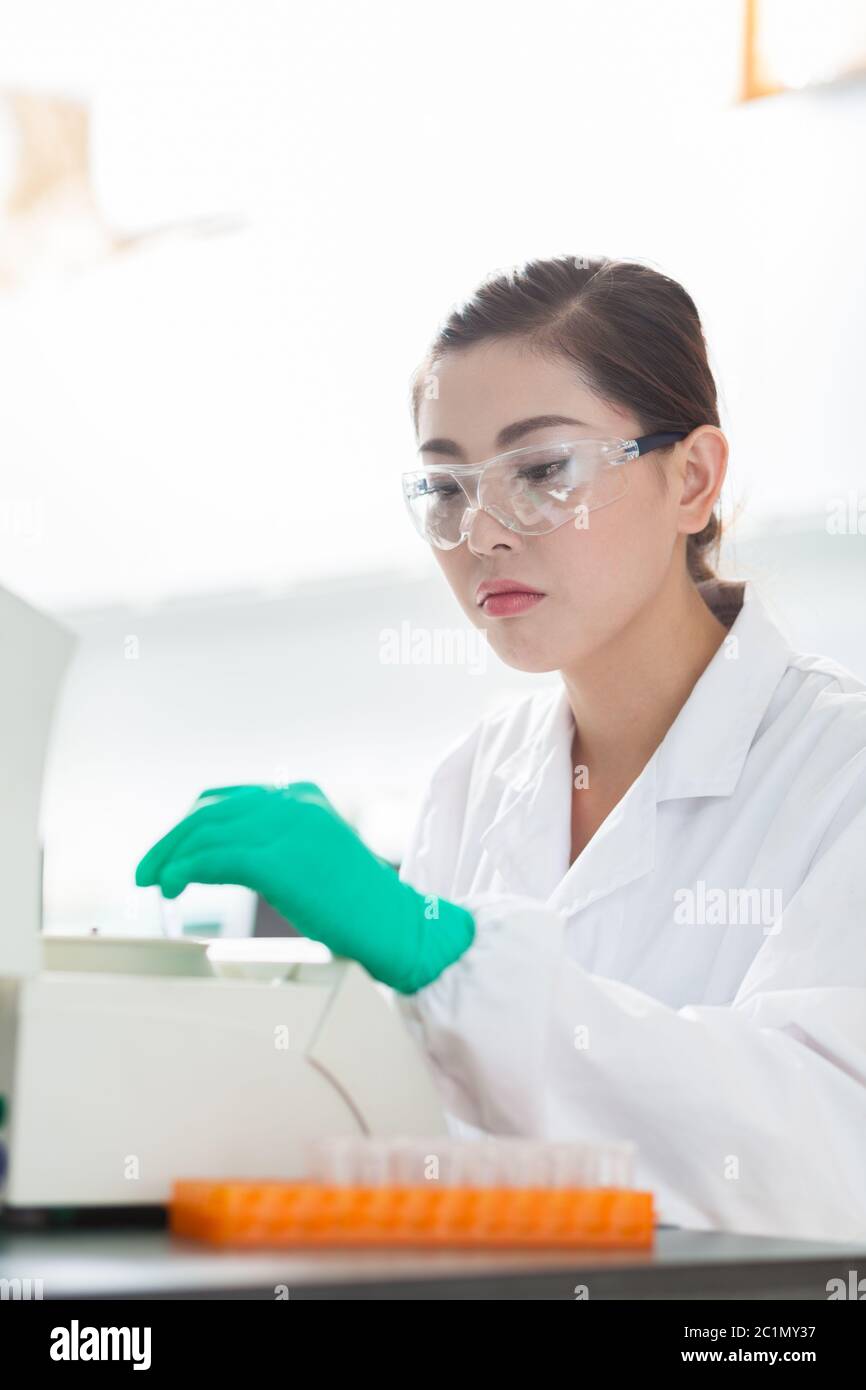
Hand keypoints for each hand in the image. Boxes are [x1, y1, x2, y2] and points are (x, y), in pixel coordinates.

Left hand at [134, 782, 473, 993]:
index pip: (226, 800)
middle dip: (170, 843)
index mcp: (304, 796)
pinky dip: (184, 871)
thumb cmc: (359, 905)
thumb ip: (277, 844)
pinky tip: (172, 888)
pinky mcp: (282, 860)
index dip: (188, 826)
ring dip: (170, 859)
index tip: (167, 853)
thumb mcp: (315, 857)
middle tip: (145, 873)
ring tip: (156, 886)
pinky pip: (216, 858)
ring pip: (207, 834)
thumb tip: (220, 857)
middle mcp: (295, 802)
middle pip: (210, 814)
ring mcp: (290, 827)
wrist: (398, 925)